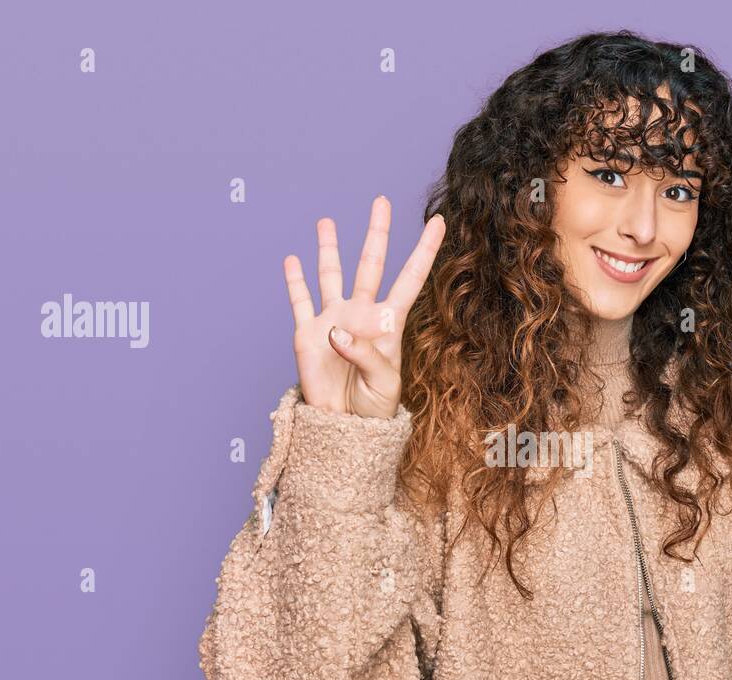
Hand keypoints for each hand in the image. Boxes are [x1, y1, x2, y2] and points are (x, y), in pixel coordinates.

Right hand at [285, 195, 445, 417]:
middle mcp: (361, 315)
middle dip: (377, 233)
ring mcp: (333, 321)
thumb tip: (337, 330)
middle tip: (381, 200)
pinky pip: (300, 302)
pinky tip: (293, 260)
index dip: (424, 251)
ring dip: (329, 248)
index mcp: (388, 324)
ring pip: (331, 275)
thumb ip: (366, 356)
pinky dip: (295, 281)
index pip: (410, 279)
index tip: (438, 222)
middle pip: (371, 265)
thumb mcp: (384, 385)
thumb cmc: (373, 409)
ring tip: (327, 222)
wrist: (344, 428)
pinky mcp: (308, 335)